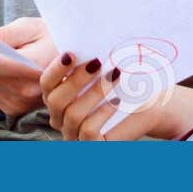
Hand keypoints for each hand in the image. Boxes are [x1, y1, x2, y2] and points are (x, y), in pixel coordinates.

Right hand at [40, 53, 158, 140]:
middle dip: (75, 80)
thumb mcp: (102, 72)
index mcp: (58, 97)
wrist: (146, 109)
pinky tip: (117, 99)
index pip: (46, 84)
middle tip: (96, 63)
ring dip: (94, 93)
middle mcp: (60, 119)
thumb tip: (82, 44)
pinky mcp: (90, 147)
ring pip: (73, 115)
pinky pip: (88, 131)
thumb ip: (88, 63)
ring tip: (113, 76)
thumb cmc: (121, 85)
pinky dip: (102, 113)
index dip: (56, 69)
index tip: (71, 53)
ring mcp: (73, 135)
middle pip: (56, 100)